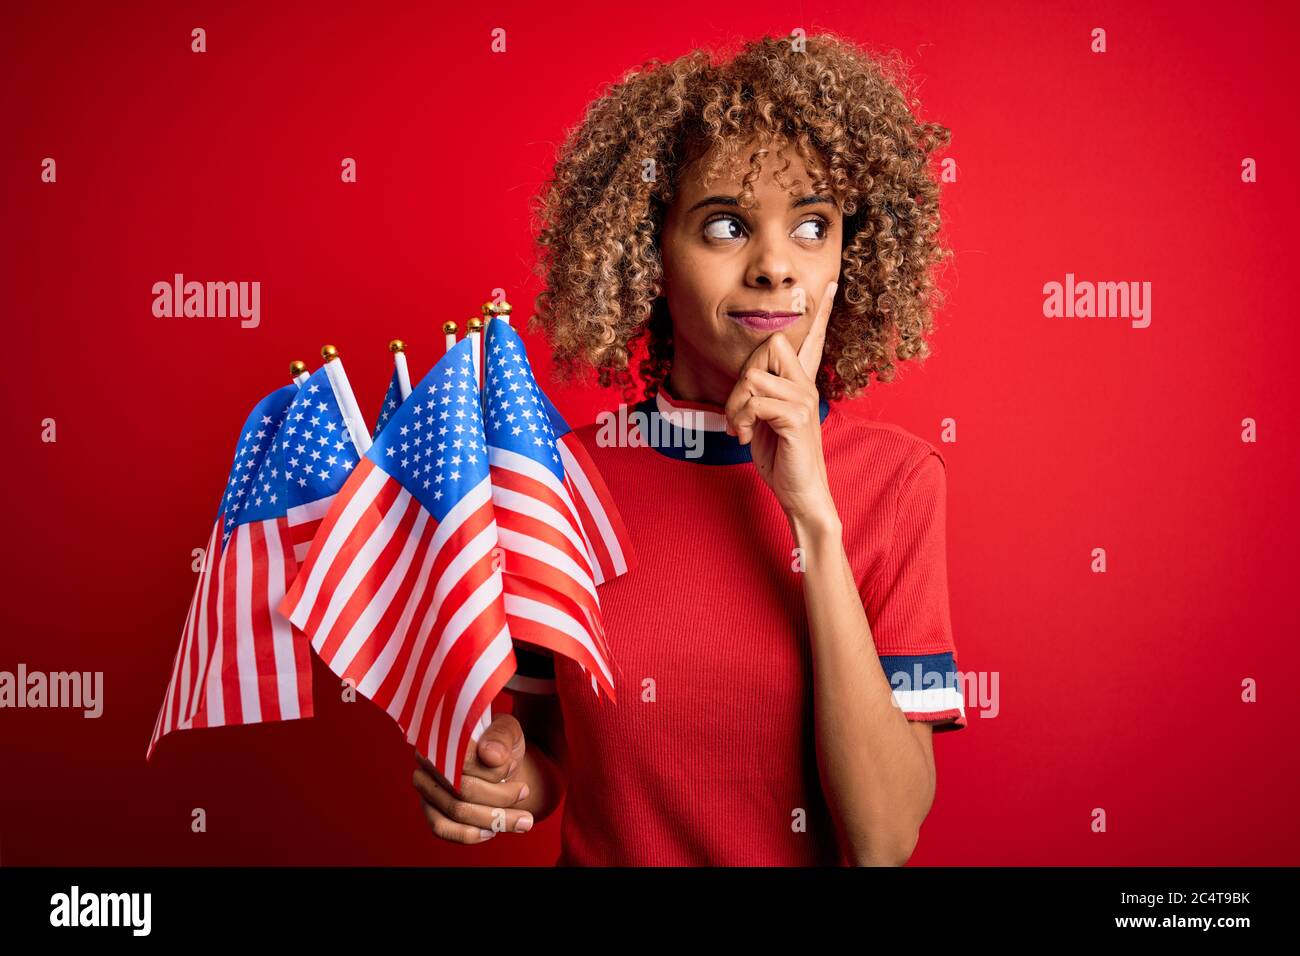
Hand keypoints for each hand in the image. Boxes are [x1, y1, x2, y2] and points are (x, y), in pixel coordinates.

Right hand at [411, 713, 533, 843]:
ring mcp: (427, 788)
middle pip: (461, 790)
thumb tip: (491, 756)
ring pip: (457, 812)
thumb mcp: (508, 731)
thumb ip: (501, 737)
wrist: (500, 763)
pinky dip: (470, 834)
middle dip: (500, 797)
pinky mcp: (430, 810)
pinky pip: (443, 829)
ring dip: (493, 820)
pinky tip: (492, 831)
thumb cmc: (500, 744)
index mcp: (442, 735)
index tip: (512, 766)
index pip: (462, 760)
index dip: (490, 769)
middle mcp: (427, 762)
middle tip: (525, 792)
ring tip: (524, 820)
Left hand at [724, 279, 838, 521]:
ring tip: (739, 427)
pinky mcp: (797, 418)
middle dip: (743, 375)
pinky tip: (742, 436)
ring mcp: (804, 400)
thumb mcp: (764, 420)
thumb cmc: (781, 458)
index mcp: (801, 385)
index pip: (813, 340)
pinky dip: (739, 418)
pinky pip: (756, 400)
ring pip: (754, 376)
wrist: (800, 494)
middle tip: (739, 410)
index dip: (821, 313)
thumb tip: (746, 382)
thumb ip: (759, 395)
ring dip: (735, 405)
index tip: (832, 283)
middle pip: (770, 345)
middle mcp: (807, 387)